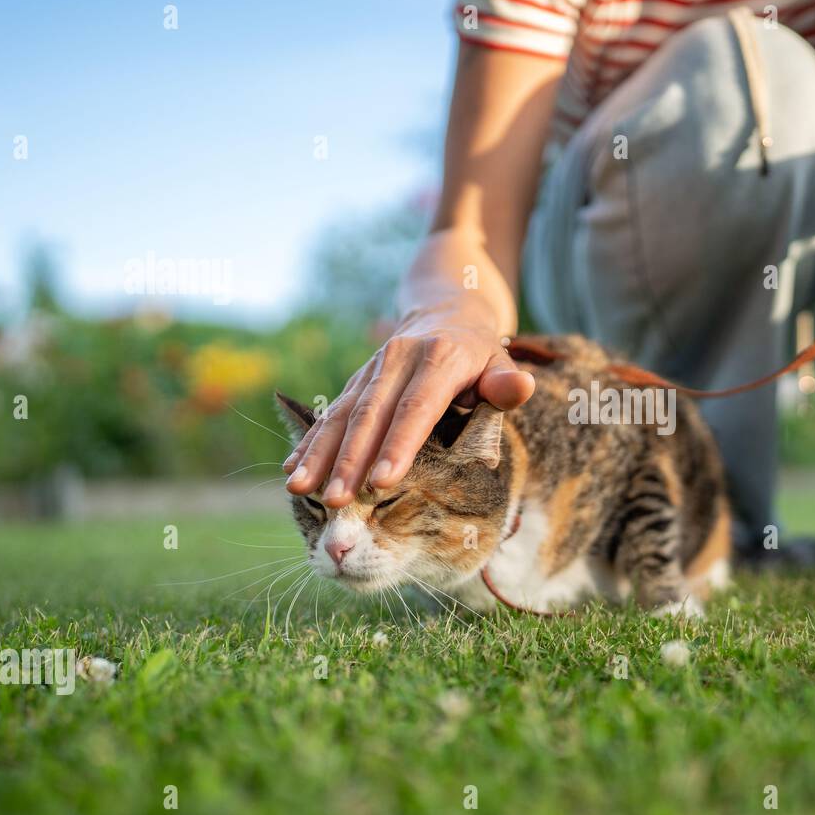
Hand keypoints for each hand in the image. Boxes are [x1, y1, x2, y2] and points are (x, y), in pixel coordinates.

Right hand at [283, 305, 535, 507]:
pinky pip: (330, 412)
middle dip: (352, 460)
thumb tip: (521, 388)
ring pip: (343, 413)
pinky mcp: (357, 380)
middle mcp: (400, 359)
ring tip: (302, 489)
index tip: (383, 481)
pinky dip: (311, 442)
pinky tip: (293, 469)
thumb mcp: (500, 363)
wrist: (445, 313)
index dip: (399, 444)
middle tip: (339, 502)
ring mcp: (374, 368)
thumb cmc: (480, 356)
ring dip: (321, 454)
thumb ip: (505, 383)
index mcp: (440, 358)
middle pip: (372, 414)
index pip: (418, 407)